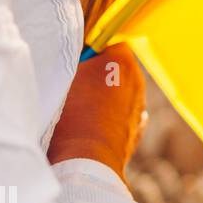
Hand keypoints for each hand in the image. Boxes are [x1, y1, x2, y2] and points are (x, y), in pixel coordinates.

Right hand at [48, 42, 145, 180]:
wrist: (86, 163)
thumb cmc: (71, 116)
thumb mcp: (63, 77)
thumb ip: (72, 59)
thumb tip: (74, 52)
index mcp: (121, 60)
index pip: (104, 39)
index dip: (85, 47)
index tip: (70, 59)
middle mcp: (136, 80)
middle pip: (112, 65)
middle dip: (94, 71)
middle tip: (69, 83)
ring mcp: (139, 106)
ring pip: (117, 91)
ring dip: (100, 96)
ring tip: (76, 108)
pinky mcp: (136, 130)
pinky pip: (120, 114)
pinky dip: (108, 117)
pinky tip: (91, 123)